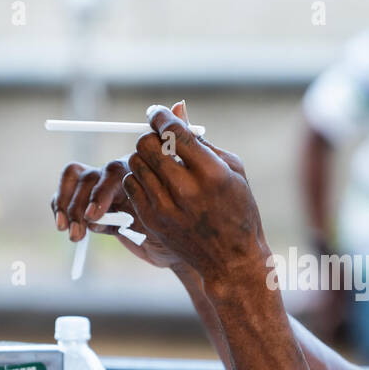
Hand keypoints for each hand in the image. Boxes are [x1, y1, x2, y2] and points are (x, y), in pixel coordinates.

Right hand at [49, 103, 196, 271]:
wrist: (183, 247)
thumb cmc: (193, 216)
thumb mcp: (197, 183)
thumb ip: (185, 145)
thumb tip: (179, 103)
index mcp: (139, 169)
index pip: (112, 171)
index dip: (101, 191)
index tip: (98, 215)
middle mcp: (118, 176)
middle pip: (87, 177)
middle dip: (80, 202)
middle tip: (85, 226)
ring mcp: (103, 192)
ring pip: (74, 186)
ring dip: (68, 207)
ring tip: (73, 233)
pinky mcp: (92, 209)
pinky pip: (66, 202)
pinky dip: (62, 211)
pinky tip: (71, 230)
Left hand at [123, 104, 267, 293]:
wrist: (231, 259)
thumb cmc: (238, 209)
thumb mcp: (232, 170)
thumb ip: (202, 140)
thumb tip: (176, 110)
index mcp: (212, 174)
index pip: (173, 132)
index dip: (160, 116)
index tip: (157, 113)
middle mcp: (187, 190)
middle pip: (147, 144)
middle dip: (151, 136)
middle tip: (159, 141)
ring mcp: (166, 208)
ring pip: (135, 163)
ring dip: (144, 157)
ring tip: (160, 164)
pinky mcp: (152, 220)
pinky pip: (131, 185)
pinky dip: (139, 178)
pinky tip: (155, 183)